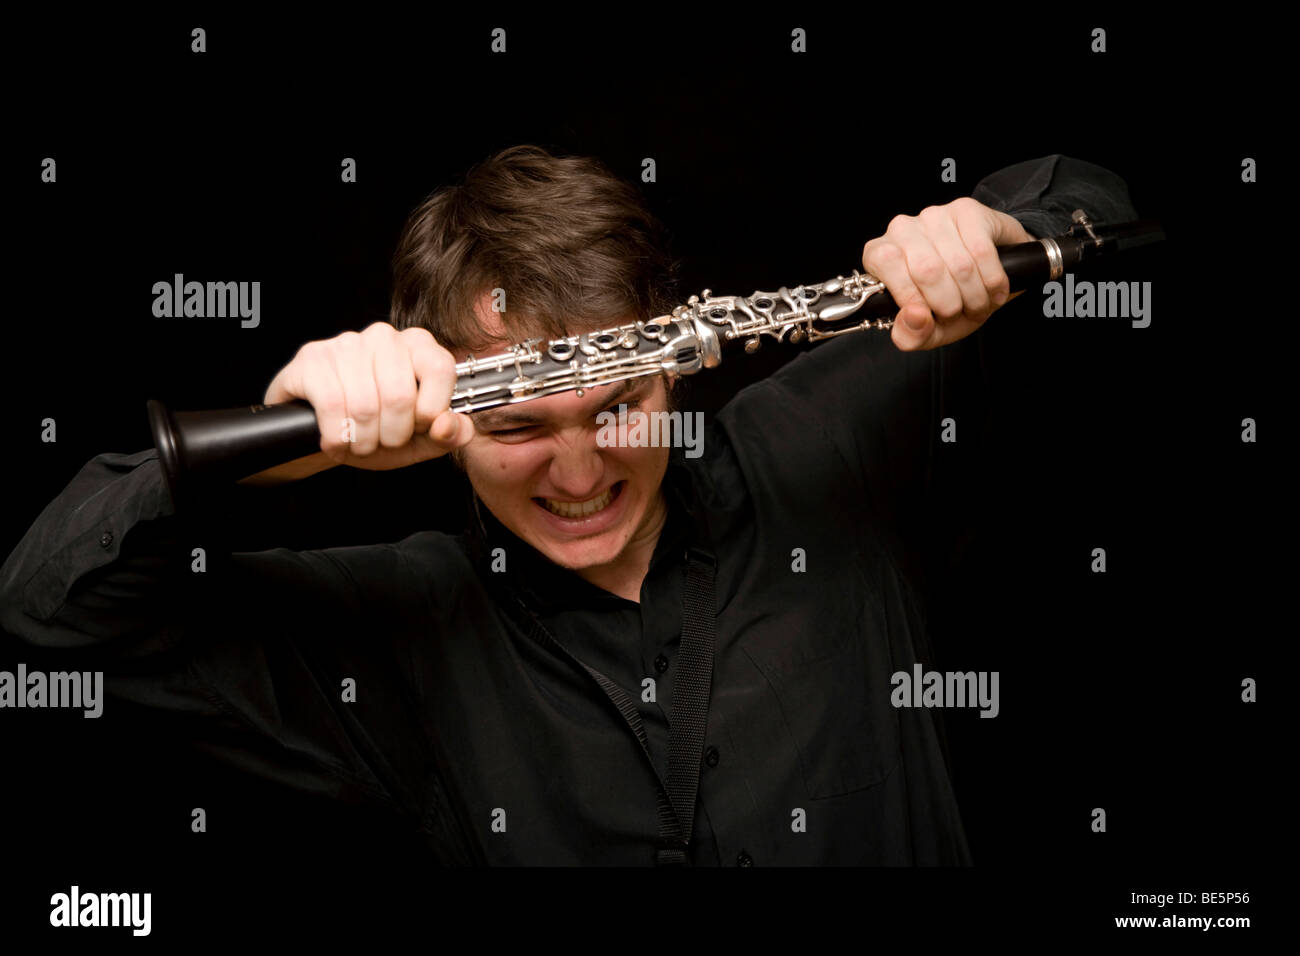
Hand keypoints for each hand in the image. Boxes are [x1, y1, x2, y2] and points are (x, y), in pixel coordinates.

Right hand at [263, 323, 474, 469]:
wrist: (326, 432)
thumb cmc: (378, 430)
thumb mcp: (422, 439)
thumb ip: (450, 434)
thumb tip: (449, 424)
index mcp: (420, 346)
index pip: (441, 368)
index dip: (430, 411)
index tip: (417, 426)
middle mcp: (385, 337)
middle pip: (400, 395)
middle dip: (393, 434)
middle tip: (383, 441)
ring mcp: (347, 343)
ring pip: (364, 405)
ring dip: (363, 440)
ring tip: (359, 442)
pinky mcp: (312, 358)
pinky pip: (331, 405)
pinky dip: (336, 436)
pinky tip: (337, 438)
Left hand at [861, 196, 1033, 350]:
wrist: (987, 279)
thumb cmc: (949, 301)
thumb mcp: (927, 330)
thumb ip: (910, 335)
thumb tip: (914, 317)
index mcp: (880, 254)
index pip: (886, 264)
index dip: (911, 296)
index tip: (930, 316)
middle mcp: (903, 228)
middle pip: (927, 270)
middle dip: (950, 304)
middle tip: (960, 313)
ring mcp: (935, 216)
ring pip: (959, 264)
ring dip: (975, 296)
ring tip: (978, 304)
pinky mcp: (967, 210)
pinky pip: (982, 251)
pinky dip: (993, 280)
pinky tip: (995, 289)